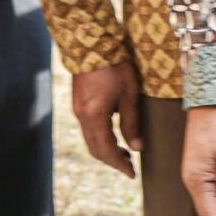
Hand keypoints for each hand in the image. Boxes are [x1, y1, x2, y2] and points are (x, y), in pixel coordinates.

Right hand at [72, 62, 143, 176]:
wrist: (91, 42)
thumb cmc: (114, 65)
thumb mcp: (129, 95)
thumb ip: (132, 123)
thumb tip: (137, 148)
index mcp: (95, 116)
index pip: (106, 150)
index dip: (119, 164)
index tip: (131, 173)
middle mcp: (82, 116)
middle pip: (96, 149)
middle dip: (112, 161)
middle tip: (129, 166)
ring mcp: (78, 109)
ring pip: (91, 140)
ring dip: (107, 150)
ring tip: (125, 152)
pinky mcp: (79, 103)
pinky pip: (88, 129)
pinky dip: (101, 138)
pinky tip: (114, 134)